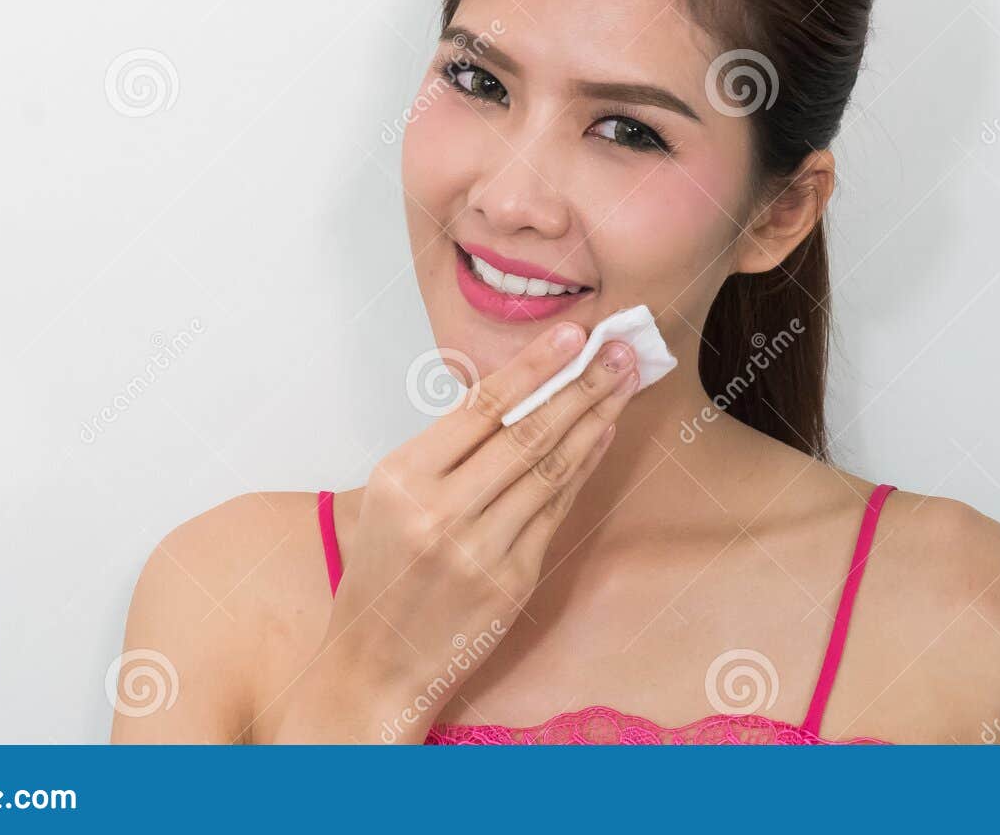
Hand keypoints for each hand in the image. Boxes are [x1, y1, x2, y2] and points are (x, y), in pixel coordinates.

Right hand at [278, 321, 639, 741]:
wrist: (376, 665)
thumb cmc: (383, 574)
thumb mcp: (392, 498)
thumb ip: (448, 451)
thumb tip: (518, 392)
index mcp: (402, 478)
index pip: (481, 407)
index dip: (534, 366)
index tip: (574, 334)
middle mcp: (440, 511)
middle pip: (527, 433)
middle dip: (581, 385)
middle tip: (620, 351)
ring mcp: (480, 550)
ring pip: (551, 470)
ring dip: (595, 421)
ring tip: (623, 383)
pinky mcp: (511, 581)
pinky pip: (555, 511)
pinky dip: (583, 469)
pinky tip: (602, 437)